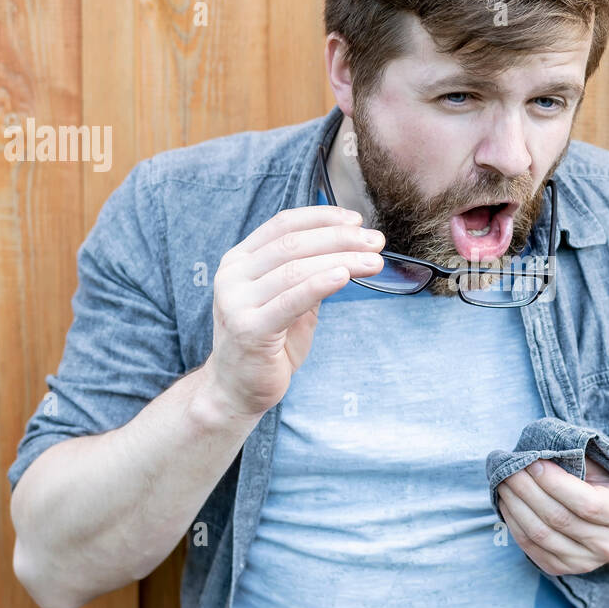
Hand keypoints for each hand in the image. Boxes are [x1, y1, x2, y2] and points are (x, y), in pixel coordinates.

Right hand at [199, 205, 385, 418]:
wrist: (237, 389)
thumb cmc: (267, 343)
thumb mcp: (290, 300)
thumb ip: (310, 274)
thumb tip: (351, 245)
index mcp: (240, 260)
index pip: (283, 224)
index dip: (323, 218)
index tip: (357, 220)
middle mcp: (233, 276)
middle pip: (293, 244)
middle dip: (340, 239)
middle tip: (375, 241)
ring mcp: (236, 302)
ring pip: (296, 269)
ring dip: (342, 260)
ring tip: (375, 261)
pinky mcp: (249, 329)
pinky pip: (291, 300)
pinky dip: (320, 284)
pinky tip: (345, 276)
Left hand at [496, 456, 608, 575]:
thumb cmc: (604, 488)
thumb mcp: (602, 469)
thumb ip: (576, 460)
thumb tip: (537, 453)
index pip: (586, 503)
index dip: (555, 483)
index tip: (533, 462)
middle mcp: (607, 545)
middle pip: (558, 519)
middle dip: (527, 490)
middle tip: (508, 468)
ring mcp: (584, 562)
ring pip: (540, 535)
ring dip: (515, 506)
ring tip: (503, 483)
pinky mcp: (561, 569)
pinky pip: (530, 548)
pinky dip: (514, 524)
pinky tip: (506, 503)